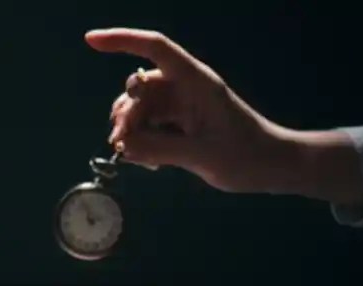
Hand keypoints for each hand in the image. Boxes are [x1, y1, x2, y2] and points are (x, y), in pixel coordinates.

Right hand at [86, 28, 293, 192]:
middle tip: (122, 146)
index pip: (155, 49)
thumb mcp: (201, 155)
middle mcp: (186, 88)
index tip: (90, 41)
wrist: (272, 167)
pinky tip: (151, 165)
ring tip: (141, 160)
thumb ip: (160, 148)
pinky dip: (144, 143)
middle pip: (139, 88)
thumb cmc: (246, 156)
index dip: (122, 40)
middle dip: (126, 115)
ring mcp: (183, 105)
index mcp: (195, 82)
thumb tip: (124, 146)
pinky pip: (151, 126)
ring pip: (141, 109)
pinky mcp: (183, 123)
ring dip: (133, 133)